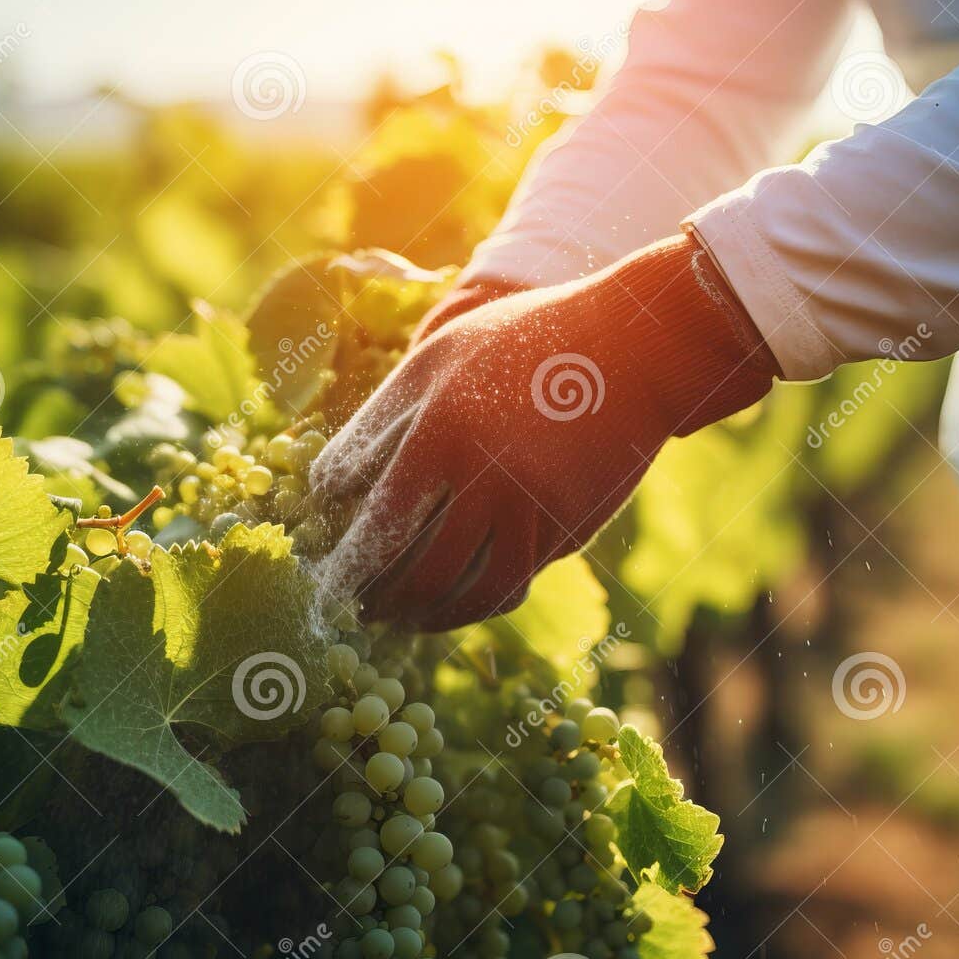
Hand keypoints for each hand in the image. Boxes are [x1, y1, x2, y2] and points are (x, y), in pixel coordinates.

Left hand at [310, 230, 779, 631]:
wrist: (634, 347)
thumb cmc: (522, 340)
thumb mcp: (438, 360)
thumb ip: (379, 425)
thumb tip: (327, 489)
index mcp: (441, 435)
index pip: (377, 526)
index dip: (345, 568)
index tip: (323, 590)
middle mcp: (487, 483)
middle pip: (420, 575)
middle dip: (381, 604)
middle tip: (357, 612)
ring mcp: (534, 513)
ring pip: (469, 595)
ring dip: (428, 618)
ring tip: (402, 618)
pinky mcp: (568, 530)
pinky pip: (512, 584)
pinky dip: (475, 604)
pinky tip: (455, 602)